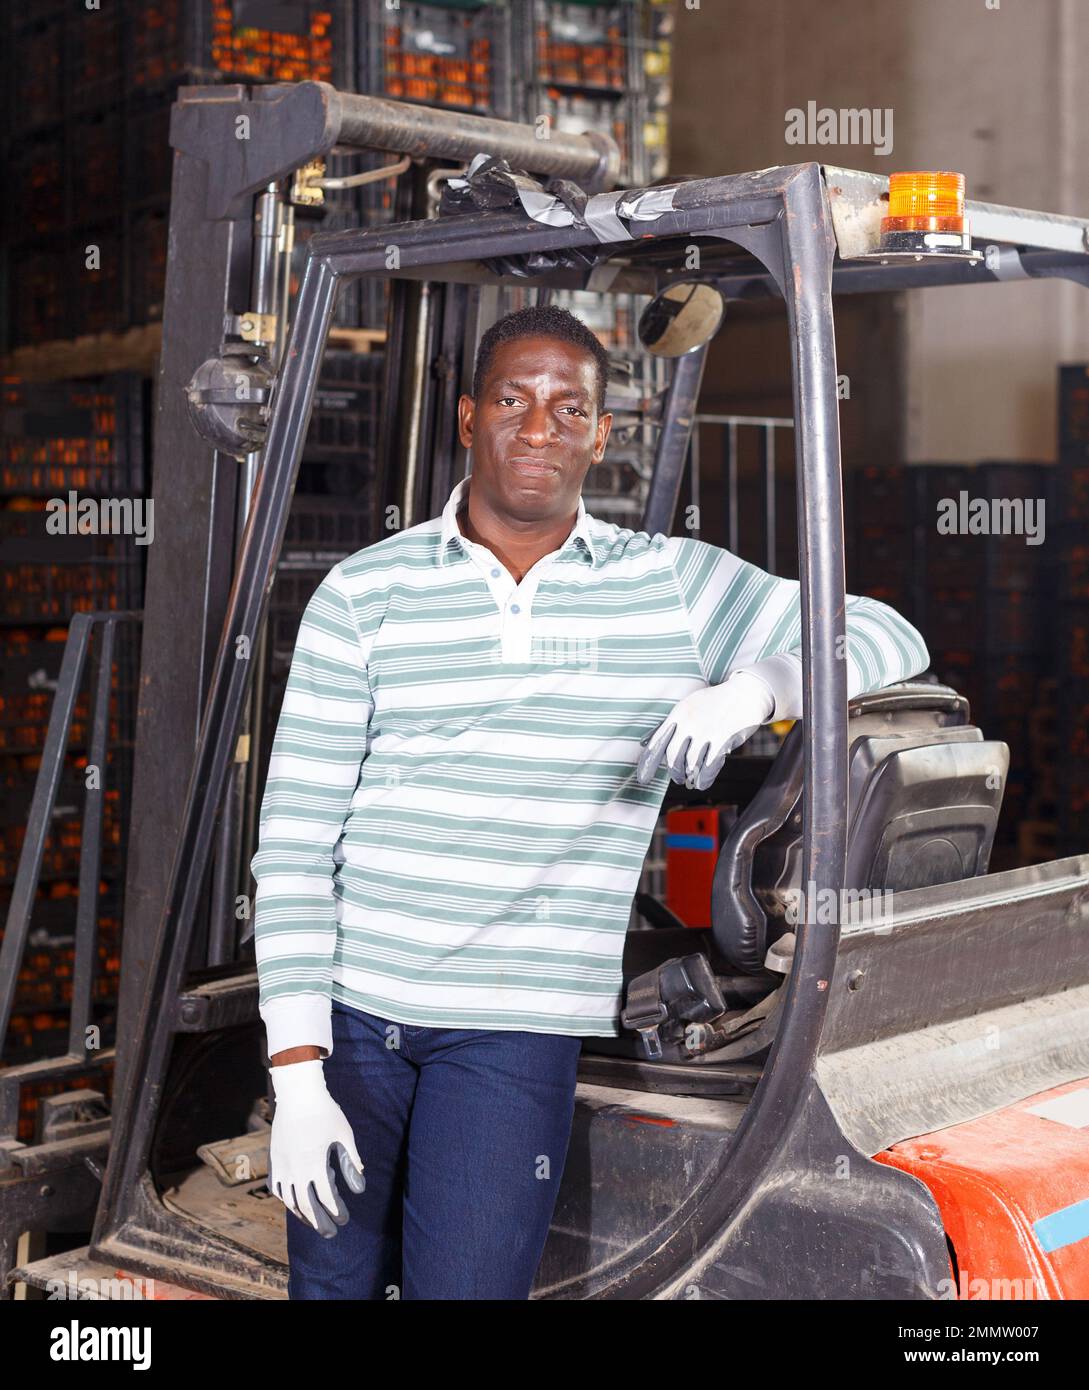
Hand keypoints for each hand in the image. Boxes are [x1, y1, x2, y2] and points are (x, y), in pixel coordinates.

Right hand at [267, 1059, 365, 1237]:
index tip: (344, 1219)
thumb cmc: (325, 1112)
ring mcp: (282, 1166)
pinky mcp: (274, 1160)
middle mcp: (296, 1170)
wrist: (298, 1095)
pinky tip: (294, 1202)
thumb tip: (360, 1186)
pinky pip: (276, 1188)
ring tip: (312, 1221)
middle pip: (307, 1207)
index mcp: (315, 1164)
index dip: (336, 1212)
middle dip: (319, 1223)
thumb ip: (352, 1160)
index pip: (326, 1199)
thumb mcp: (344, 1134)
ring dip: (302, 1214)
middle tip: (330, 1233)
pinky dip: (285, 1199)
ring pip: (289, 1201)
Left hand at [636, 670, 774, 790]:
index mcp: (678, 713)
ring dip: (690, 775)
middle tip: (677, 778)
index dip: (648, 762)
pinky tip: (702, 782)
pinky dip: (704, 778)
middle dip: (674, 772)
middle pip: (673, 756)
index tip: (643, 779)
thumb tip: (643, 742)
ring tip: (691, 780)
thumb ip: (668, 725)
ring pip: (691, 763)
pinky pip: (709, 766)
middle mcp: (689, 722)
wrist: (746, 692)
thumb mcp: (688, 706)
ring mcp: (706, 730)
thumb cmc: (714, 702)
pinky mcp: (723, 739)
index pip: (658, 741)